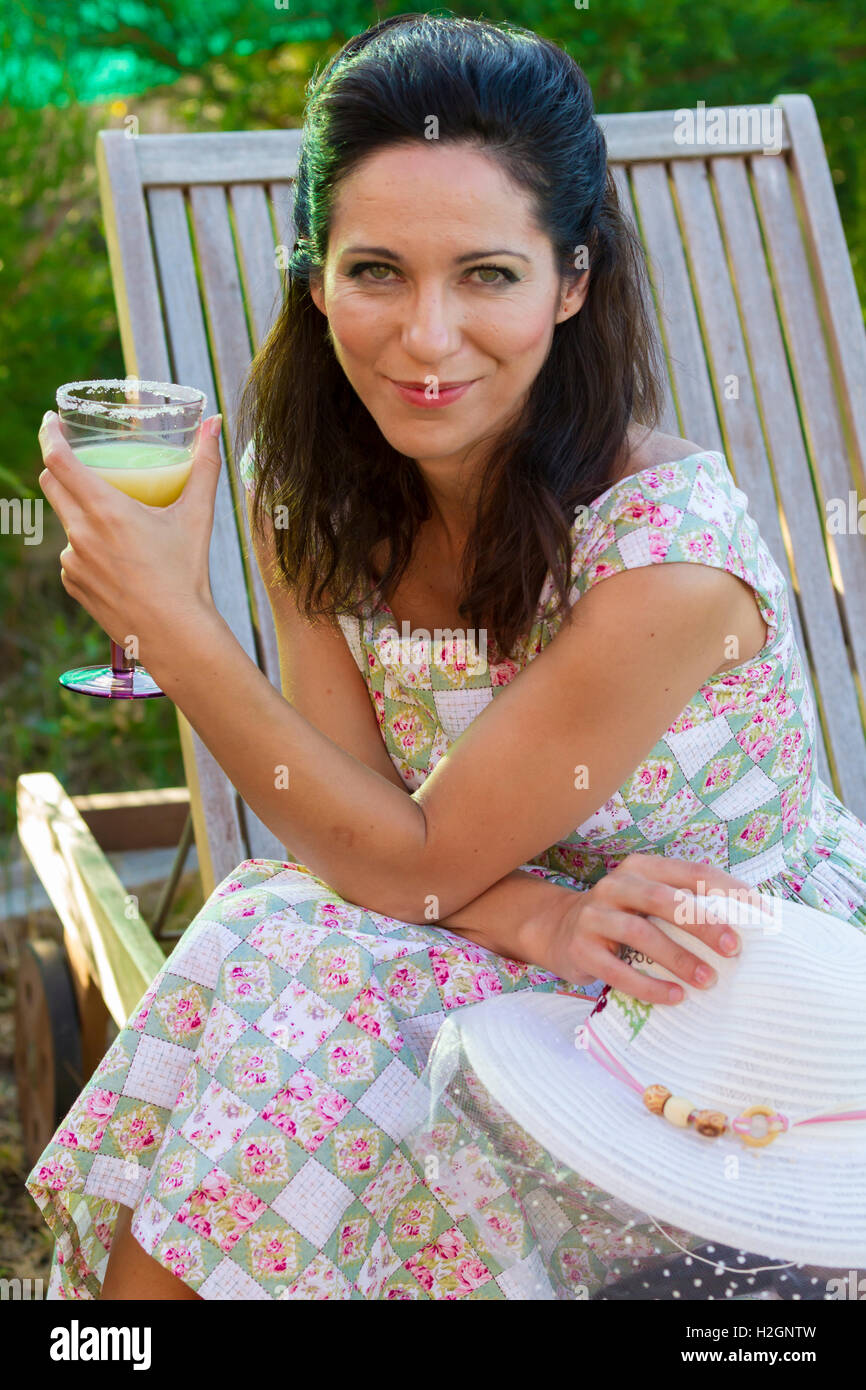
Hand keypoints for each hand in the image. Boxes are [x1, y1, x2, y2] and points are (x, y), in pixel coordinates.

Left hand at [37, 410, 222, 655]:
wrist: (175, 634)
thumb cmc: (187, 575)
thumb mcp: (196, 516)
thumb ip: (204, 465)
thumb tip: (214, 422)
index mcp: (105, 509)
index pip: (57, 459)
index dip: (49, 434)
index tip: (51, 421)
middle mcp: (79, 533)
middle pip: (51, 484)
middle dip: (59, 466)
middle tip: (80, 460)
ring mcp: (71, 561)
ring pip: (67, 522)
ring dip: (81, 513)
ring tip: (118, 526)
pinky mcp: (72, 584)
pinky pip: (72, 555)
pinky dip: (87, 548)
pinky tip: (117, 561)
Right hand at [527, 853, 753, 1004]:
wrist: (558, 931)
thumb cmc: (622, 918)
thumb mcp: (649, 901)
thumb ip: (686, 903)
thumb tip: (749, 921)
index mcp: (642, 868)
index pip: (691, 872)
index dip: (727, 890)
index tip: (759, 915)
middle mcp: (616, 885)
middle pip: (664, 899)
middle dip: (703, 923)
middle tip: (734, 948)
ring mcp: (594, 916)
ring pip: (640, 933)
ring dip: (678, 958)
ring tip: (708, 980)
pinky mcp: (581, 948)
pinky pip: (617, 970)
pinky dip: (648, 985)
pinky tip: (674, 997)